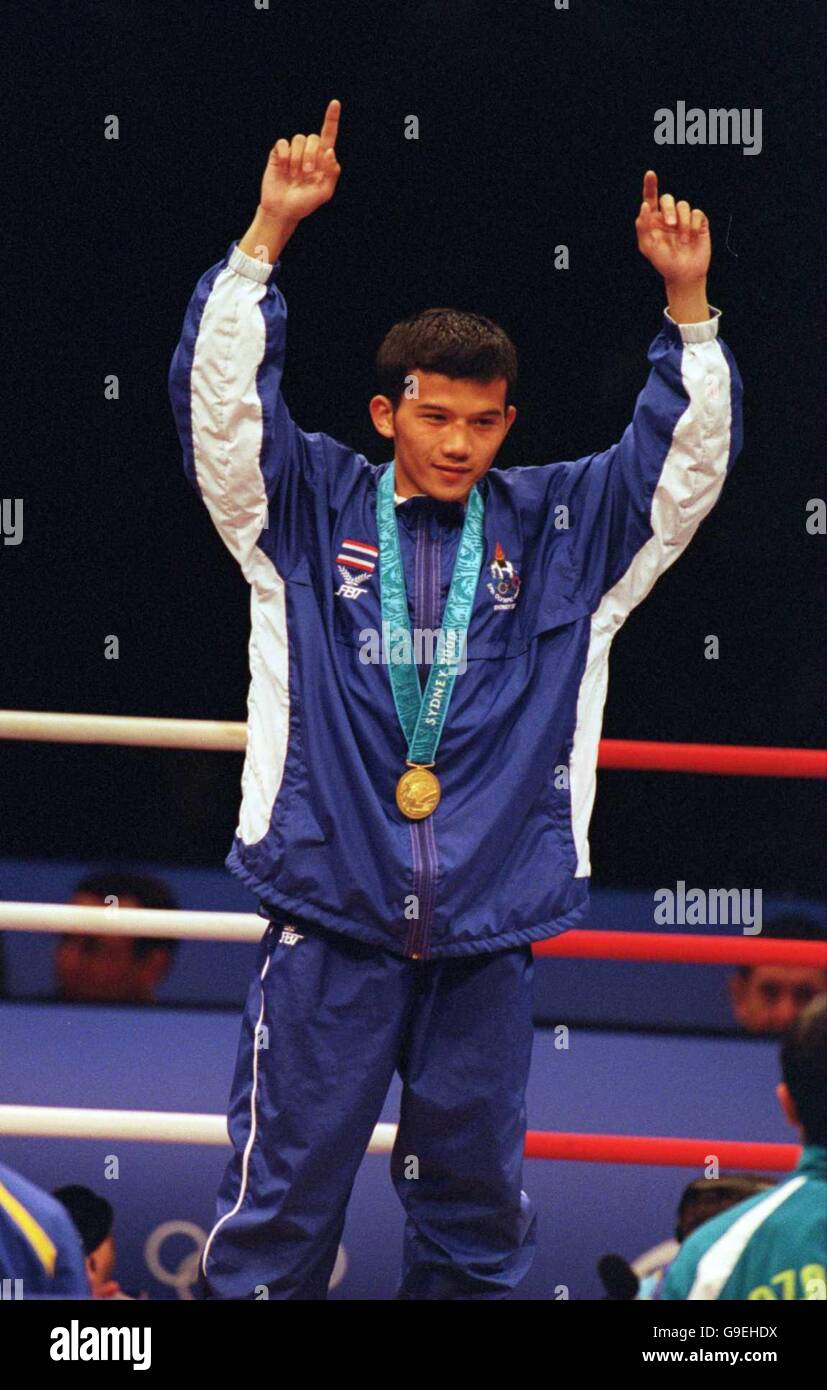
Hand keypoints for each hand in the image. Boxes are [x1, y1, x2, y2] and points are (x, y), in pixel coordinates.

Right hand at [258, 99, 341, 222]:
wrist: (282, 210)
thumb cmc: (305, 203)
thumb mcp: (324, 192)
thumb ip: (331, 172)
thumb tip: (329, 151)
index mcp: (322, 160)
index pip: (329, 135)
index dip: (332, 119)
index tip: (335, 103)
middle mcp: (308, 152)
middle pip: (313, 137)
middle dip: (310, 154)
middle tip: (306, 172)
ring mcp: (293, 152)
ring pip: (298, 139)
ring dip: (297, 158)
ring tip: (294, 174)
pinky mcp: (278, 153)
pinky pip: (283, 143)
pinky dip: (284, 155)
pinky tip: (283, 168)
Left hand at [636, 171, 710, 285]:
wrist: (684, 274)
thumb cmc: (664, 262)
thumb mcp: (648, 246)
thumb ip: (643, 226)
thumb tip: (644, 206)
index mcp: (653, 220)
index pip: (650, 198)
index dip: (650, 185)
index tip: (650, 174)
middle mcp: (668, 216)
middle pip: (668, 199)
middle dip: (669, 209)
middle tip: (670, 225)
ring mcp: (683, 219)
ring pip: (683, 205)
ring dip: (682, 222)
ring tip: (682, 240)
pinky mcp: (698, 222)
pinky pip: (696, 213)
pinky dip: (693, 224)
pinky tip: (692, 236)